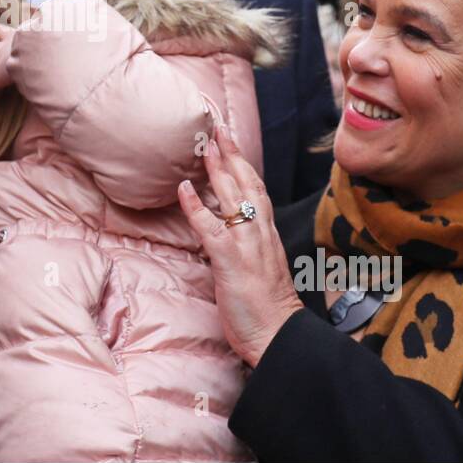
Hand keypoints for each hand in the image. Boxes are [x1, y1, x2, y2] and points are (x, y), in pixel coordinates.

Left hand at [177, 124, 303, 366]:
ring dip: (216, 169)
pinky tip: (184, 188)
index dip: (243, 164)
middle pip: (246, 183)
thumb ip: (246, 246)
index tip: (232, 142)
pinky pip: (210, 227)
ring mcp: (246, 244)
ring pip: (232, 197)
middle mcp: (259, 232)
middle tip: (218, 127)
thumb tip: (225, 233)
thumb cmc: (267, 307)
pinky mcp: (230, 260)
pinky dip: (196, 206)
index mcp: (267, 234)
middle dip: (232, 154)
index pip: (256, 189)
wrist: (278, 334)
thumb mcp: (259, 268)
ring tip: (204, 145)